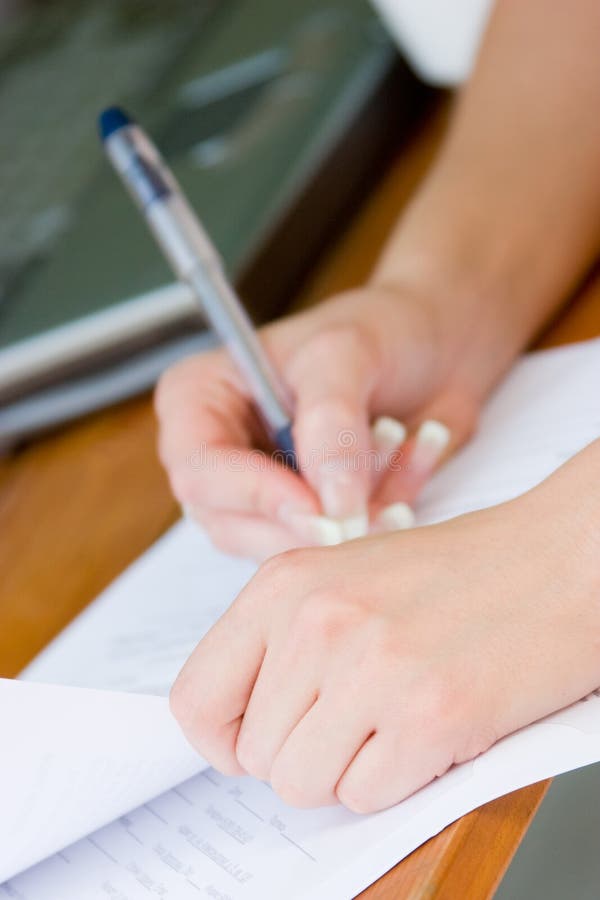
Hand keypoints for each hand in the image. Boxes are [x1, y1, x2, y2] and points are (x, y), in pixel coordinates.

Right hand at [155, 286, 482, 559]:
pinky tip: (412, 454)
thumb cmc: (382, 328)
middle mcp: (222, 453)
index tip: (322, 508)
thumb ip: (330, 425)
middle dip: (317, 515)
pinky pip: (338, 547)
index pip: (200, 473)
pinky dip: (385, 511)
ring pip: (289, 545)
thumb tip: (330, 505)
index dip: (257, 497)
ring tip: (397, 438)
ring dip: (358, 508)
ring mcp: (264, 490)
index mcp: (199, 399)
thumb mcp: (347, 355)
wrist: (441, 343)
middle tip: (377, 482)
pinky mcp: (311, 516)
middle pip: (236, 526)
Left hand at [170, 459, 599, 812]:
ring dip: (346, 769)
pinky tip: (428, 727)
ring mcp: (370, 669)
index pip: (195, 698)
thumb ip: (282, 642)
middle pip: (254, 756)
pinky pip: (366, 796)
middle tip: (357, 715)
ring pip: (302, 785)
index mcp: (283, 585)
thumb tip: (238, 725)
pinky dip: (395, 778)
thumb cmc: (456, 572)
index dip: (221, 739)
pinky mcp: (428, 716)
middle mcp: (316, 623)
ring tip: (393, 717)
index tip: (254, 740)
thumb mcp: (343, 577)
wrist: (557, 559)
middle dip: (302, 750)